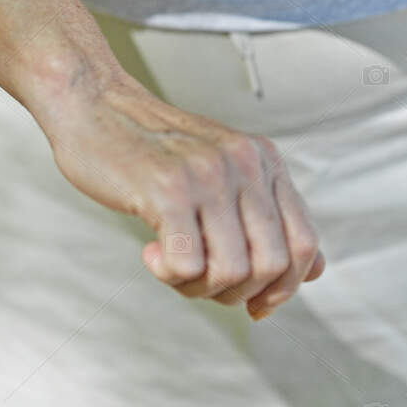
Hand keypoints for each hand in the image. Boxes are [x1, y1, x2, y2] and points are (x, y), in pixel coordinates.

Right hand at [40, 72, 324, 319]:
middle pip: (271, 265)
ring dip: (198, 288)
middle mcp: (244, 164)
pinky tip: (150, 253)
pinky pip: (187, 265)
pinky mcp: (168, 189)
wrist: (93, 103)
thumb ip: (267, 213)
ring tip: (171, 266)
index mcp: (264, 161)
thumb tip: (313, 270)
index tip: (255, 303)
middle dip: (237, 293)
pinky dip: (169, 275)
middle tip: (199, 282)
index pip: (304, 243)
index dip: (285, 287)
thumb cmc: (150, 146)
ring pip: (232, 272)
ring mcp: (208, 175)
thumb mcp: (223, 168)